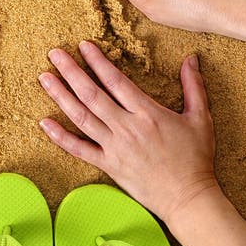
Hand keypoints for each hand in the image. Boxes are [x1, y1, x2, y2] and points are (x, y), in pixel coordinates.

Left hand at [39, 42, 217, 224]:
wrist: (189, 199)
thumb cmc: (196, 158)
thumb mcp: (201, 118)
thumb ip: (193, 86)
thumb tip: (191, 58)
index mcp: (147, 113)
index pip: (115, 81)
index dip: (98, 62)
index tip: (83, 45)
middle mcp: (126, 128)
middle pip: (92, 94)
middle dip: (71, 71)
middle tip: (54, 54)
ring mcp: (114, 148)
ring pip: (81, 117)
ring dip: (60, 96)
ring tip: (44, 78)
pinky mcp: (108, 166)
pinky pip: (79, 150)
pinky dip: (61, 137)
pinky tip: (45, 123)